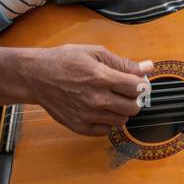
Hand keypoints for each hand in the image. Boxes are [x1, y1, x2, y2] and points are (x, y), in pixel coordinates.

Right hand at [30, 45, 152, 135]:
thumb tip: (148, 67)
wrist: (35, 76)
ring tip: (110, 99)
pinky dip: (107, 122)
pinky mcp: (79, 127)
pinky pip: (105, 131)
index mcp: (101, 78)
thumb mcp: (94, 53)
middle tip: (125, 92)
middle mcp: (96, 99)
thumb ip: (123, 63)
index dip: (142, 84)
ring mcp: (87, 115)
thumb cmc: (63, 61)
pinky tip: (100, 109)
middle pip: (133, 108)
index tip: (138, 82)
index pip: (137, 88)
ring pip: (121, 120)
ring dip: (121, 110)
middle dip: (134, 99)